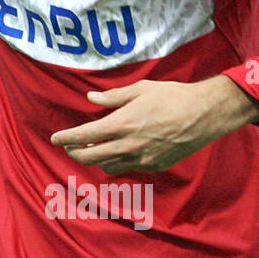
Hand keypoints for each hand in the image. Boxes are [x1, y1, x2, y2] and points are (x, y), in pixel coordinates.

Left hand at [50, 76, 258, 175]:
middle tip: (69, 146)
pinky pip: (127, 167)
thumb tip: (91, 98)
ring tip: (91, 149)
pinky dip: (116, 162)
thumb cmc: (171, 97)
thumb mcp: (139, 90)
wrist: (204, 115)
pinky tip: (116, 153)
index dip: (65, 138)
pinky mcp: (154, 165)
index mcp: (120, 125)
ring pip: (107, 166)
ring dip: (96, 159)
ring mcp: (141, 158)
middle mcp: (127, 146)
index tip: (54, 138)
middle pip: (90, 157)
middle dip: (75, 152)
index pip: (83, 136)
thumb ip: (112, 97)